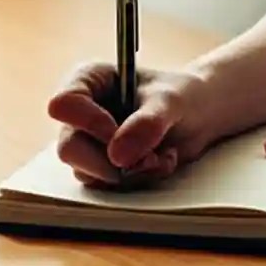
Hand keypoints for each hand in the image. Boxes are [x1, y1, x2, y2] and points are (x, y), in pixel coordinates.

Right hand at [47, 62, 212, 187]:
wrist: (201, 116)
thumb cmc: (183, 95)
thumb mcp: (170, 102)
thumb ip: (146, 123)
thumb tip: (117, 156)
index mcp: (89, 80)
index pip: (64, 104)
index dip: (89, 123)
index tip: (118, 133)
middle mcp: (82, 113)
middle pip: (69, 147)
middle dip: (110, 161)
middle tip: (147, 158)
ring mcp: (90, 143)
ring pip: (87, 172)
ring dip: (129, 173)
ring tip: (162, 156)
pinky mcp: (103, 166)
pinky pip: (107, 185)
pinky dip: (137, 180)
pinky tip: (160, 163)